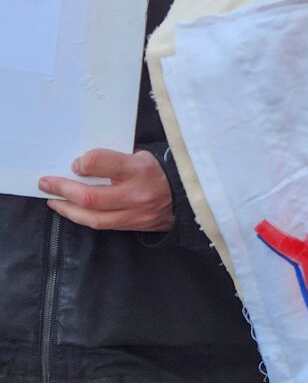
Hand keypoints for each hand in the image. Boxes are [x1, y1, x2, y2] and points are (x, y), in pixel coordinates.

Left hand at [39, 149, 173, 231]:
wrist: (187, 197)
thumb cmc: (159, 170)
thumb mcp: (142, 155)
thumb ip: (114, 158)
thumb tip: (83, 163)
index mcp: (140, 168)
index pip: (102, 163)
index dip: (84, 163)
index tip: (76, 163)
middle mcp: (137, 194)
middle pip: (91, 197)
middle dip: (63, 190)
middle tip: (46, 183)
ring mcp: (136, 214)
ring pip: (93, 218)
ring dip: (67, 209)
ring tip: (53, 200)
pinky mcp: (134, 227)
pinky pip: (102, 225)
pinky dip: (82, 217)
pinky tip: (71, 209)